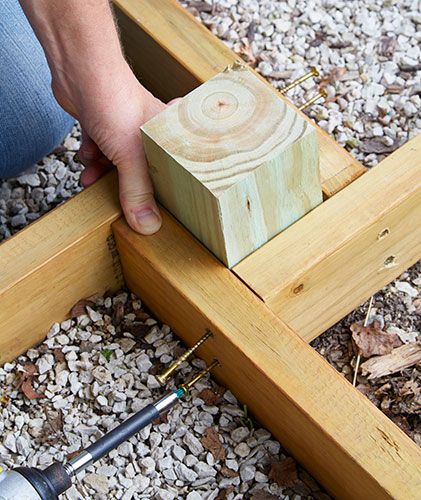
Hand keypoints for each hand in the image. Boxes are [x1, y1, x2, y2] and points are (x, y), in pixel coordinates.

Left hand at [54, 63, 164, 234]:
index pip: (178, 169)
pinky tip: (88, 159)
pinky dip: (92, 158)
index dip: (172, 189)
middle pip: (147, 169)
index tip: (168, 207)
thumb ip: (138, 192)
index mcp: (169, 136)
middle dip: (131, 185)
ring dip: (105, 173)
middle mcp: (151, 132)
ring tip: (95, 180)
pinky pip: (101, 151)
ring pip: (120, 161)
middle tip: (127, 200)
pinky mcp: (104, 125)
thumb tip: (148, 226)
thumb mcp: (131, 156)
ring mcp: (126, 128)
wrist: (80, 70)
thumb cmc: (116, 101)